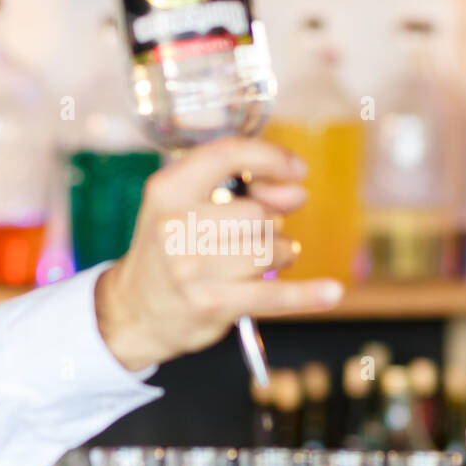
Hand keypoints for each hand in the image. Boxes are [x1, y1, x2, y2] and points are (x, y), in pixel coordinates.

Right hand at [94, 136, 343, 371]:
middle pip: (258, 213)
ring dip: (279, 254)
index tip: (298, 169)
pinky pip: (273, 295)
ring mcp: (192, 269)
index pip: (228, 155)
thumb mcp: (190, 208)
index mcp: (168, 189)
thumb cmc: (170, 250)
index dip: (272, 157)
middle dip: (271, 224)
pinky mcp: (212, 304)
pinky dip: (307, 295)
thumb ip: (244, 193)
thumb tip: (296, 192)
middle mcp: (176, 226)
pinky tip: (331, 293)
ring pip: (270, 250)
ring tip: (259, 262)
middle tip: (258, 237)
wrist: (134, 310)